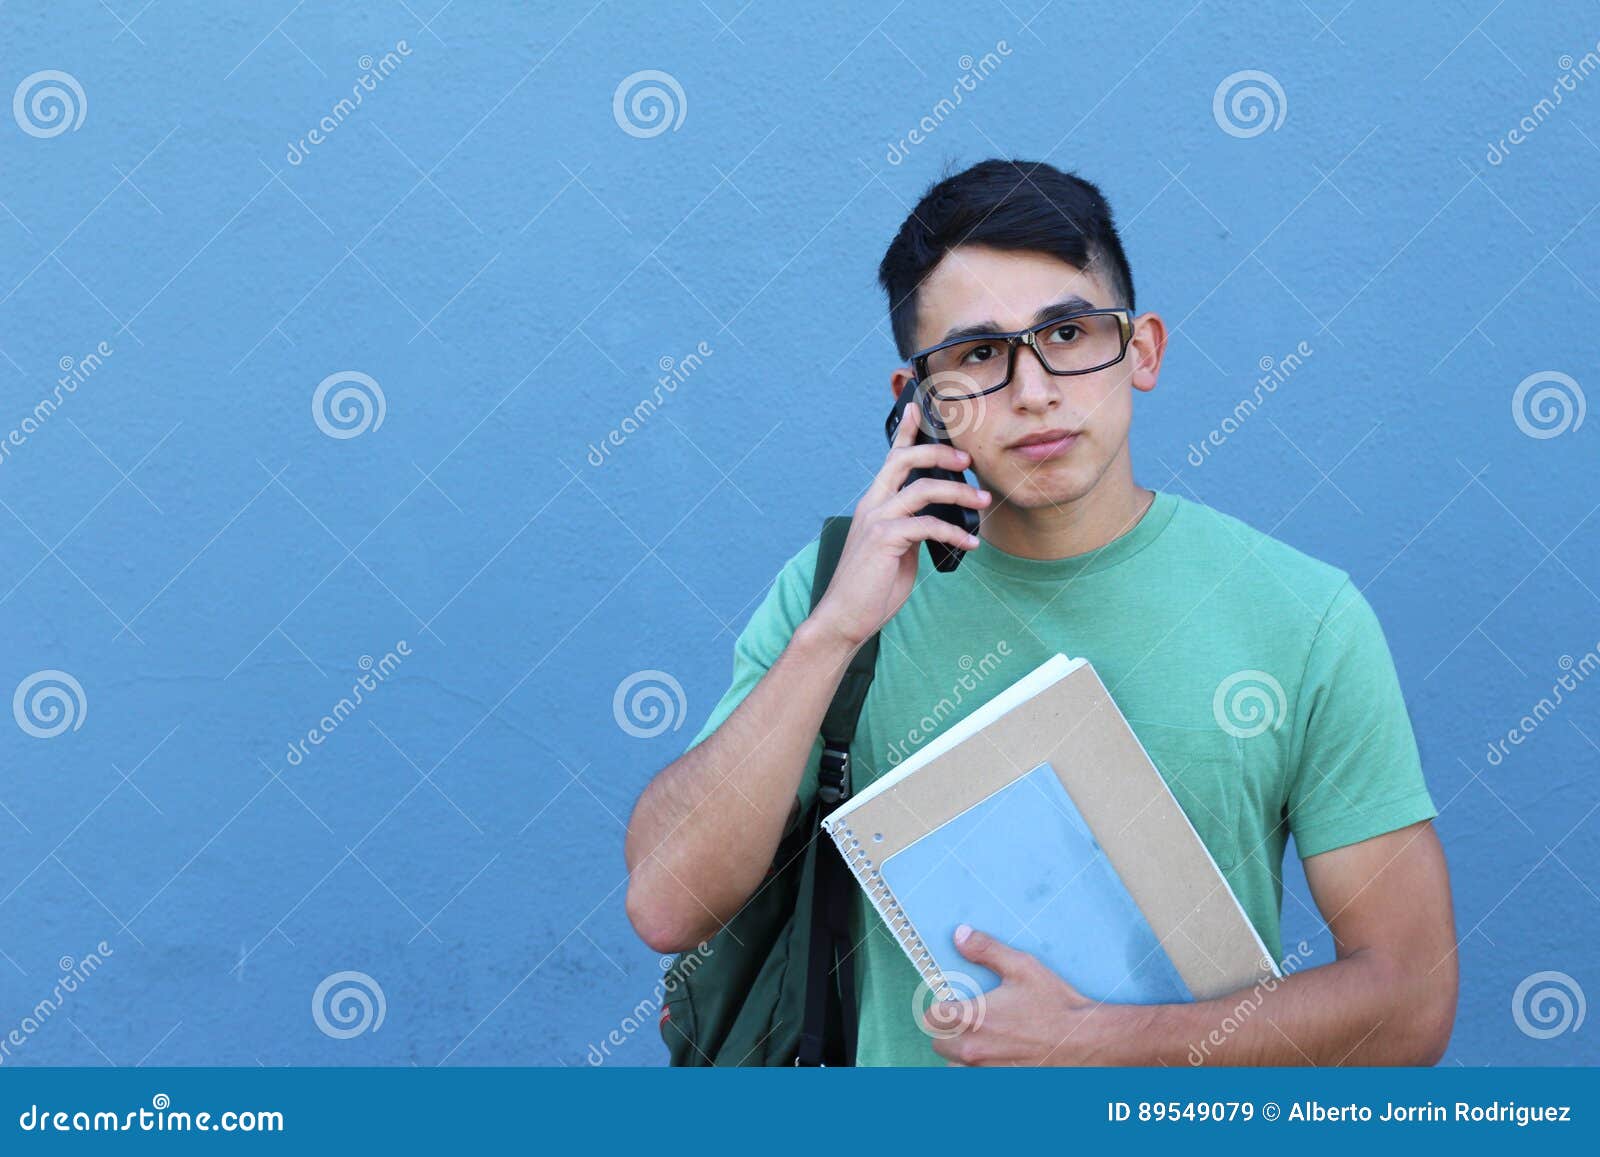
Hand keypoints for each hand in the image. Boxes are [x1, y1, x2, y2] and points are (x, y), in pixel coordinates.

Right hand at [808, 401, 988, 647]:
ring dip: (959, 494)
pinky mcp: (884, 540)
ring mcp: (877, 520)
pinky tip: (970, 544)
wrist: (844, 617)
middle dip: (939, 453)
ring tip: (983, 503)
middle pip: (904, 460)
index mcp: (874, 504)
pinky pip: (927, 525)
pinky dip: (954, 532)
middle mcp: (872, 505)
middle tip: (968, 460)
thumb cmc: (869, 588)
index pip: (890, 460)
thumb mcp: (895, 550)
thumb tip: (936, 522)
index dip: (906, 433)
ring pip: (922, 489)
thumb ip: (910, 529)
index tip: (919, 410)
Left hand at [926, 924, 1135, 1066]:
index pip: (931, 1018)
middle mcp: (975, 1050)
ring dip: (961, 1055)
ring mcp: (988, 1072)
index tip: (951, 1004)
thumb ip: (986, 950)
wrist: (1087, 1041)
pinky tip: (997, 1058)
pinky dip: (980, 1071)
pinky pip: (976, 1082)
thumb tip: (959, 935)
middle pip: (939, 1045)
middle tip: (967, 1021)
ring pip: (955, 1067)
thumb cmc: (1056, 1003)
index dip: (939, 1008)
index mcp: (974, 1019)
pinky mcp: (1003, 1085)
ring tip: (982, 1041)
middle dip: (947, 1031)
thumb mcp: (1022, 967)